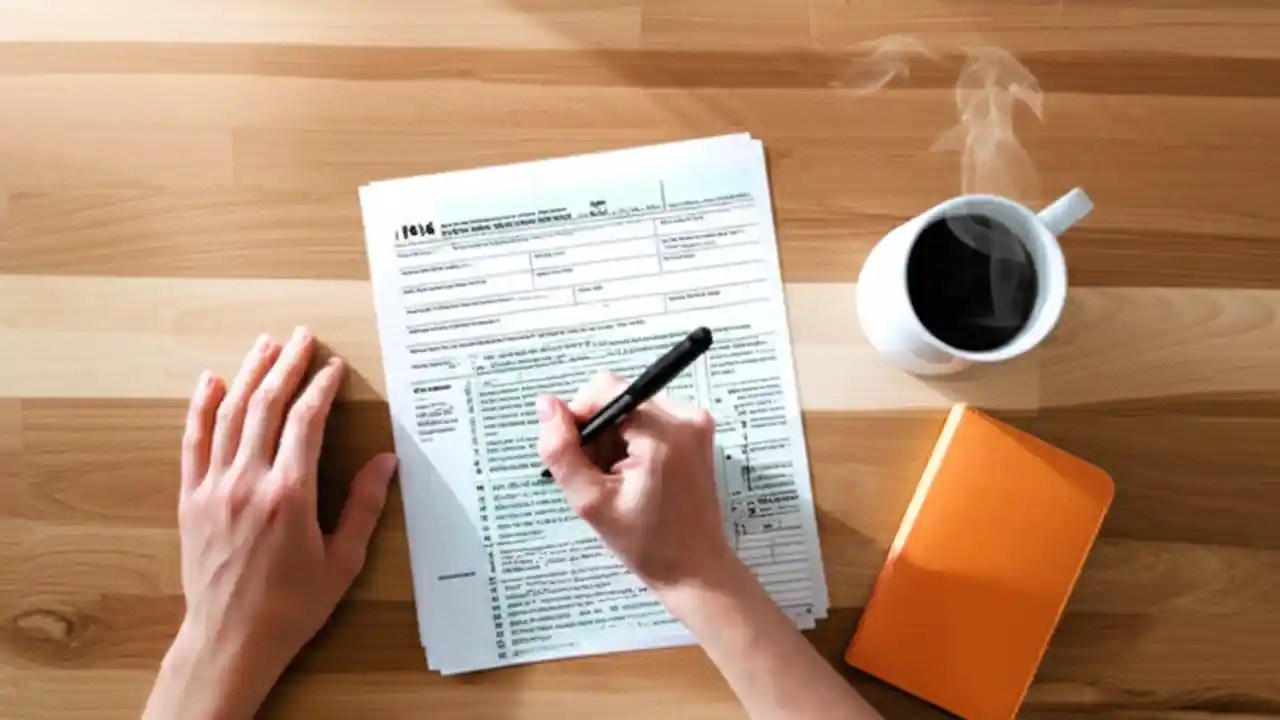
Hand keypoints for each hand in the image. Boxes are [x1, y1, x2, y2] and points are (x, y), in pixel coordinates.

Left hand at [145, 329, 397, 719]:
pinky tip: (211, 381)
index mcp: (290, 495)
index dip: (321, 387)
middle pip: (267, 406)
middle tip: (302, 337)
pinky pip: (194, 442)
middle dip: (287, 365)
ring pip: (230, 415)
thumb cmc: (292, 606)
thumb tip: (386, 461)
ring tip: (265, 345)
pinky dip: (202, 408)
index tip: (333, 367)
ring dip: (249, 374)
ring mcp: (215, 488)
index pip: (306, 421)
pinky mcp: (191, 499)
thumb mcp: (343, 561)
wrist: (231, 639)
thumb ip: (363, 506)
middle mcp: (249, 483)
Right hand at [536, 371, 735, 595]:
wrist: (696, 569)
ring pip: (632, 408)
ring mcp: (696, 422)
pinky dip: (634, 440)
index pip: (604, 389)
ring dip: (615, 438)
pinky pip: (650, 418)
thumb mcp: (591, 501)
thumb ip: (561, 451)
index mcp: (663, 433)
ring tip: (619, 480)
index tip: (578, 457)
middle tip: (600, 476)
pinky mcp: (697, 431)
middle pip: (619, 398)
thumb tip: (546, 404)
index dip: (579, 417)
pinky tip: (636, 475)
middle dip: (599, 432)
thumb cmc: (647, 543)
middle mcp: (685, 417)